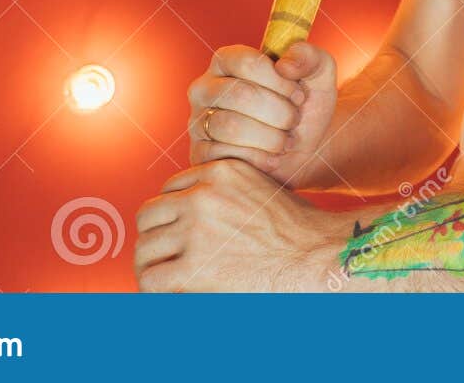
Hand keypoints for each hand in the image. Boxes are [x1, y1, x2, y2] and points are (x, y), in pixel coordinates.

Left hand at [133, 158, 340, 291]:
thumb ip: (227, 193)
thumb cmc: (300, 230)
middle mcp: (203, 195)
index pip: (170, 188)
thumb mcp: (261, 189)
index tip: (179, 235)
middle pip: (149, 214)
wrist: (319, 257)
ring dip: (150, 265)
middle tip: (164, 258)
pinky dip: (153, 290)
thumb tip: (192, 211)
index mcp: (221, 170)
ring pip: (144, 247)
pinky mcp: (195, 267)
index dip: (172, 214)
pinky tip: (169, 294)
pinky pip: (150, 278)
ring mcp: (197, 230)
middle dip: (155, 237)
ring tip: (164, 279)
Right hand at [187, 42, 337, 187]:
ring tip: (286, 139)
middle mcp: (205, 87)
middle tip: (294, 120)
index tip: (299, 94)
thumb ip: (309, 57)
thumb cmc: (305, 105)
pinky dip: (260, 158)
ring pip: (231, 126)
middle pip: (239, 95)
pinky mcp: (200, 153)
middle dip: (279, 112)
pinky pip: (226, 155)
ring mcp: (198, 121)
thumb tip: (285, 64)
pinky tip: (273, 157)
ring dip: (271, 137)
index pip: (246, 62)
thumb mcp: (319, 74)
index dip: (280, 81)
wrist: (304, 148)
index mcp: (228, 60)